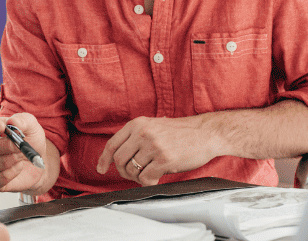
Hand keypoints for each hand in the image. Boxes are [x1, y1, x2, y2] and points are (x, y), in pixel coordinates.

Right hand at [0, 114, 46, 192]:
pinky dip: (8, 174)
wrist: (40, 159)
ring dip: (6, 161)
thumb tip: (11, 122)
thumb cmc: (29, 138)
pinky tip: (18, 167)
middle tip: (18, 146)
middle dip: (1, 146)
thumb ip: (21, 120)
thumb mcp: (30, 124)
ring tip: (20, 156)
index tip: (2, 127)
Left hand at [96, 116, 217, 185]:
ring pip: (132, 171)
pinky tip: (157, 178)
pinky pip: (146, 178)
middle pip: (119, 160)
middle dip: (124, 172)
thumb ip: (136, 137)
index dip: (104, 159)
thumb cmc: (181, 133)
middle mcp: (143, 133)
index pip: (112, 144)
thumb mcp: (154, 126)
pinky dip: (148, 182)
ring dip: (138, 177)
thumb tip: (117, 156)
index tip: (101, 169)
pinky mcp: (165, 159)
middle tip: (134, 174)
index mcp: (137, 124)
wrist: (206, 133)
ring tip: (150, 173)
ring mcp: (153, 146)